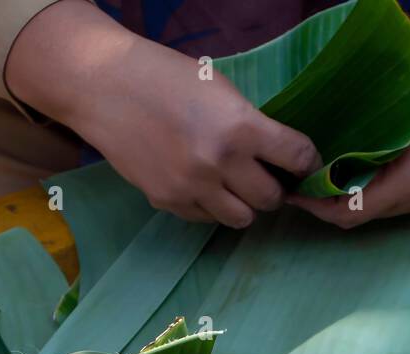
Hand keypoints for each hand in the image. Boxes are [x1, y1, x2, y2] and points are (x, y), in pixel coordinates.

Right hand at [6, 0, 319, 226]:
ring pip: (243, 218)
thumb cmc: (164, 77)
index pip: (297, 158)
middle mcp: (219, 163)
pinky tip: (201, 183)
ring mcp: (192, 187)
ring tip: (233, 184)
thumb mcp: (219, 89)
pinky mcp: (168, 201)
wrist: (103, 86)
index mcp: (240, 127)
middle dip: (273, 187)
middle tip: (263, 174)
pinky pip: (207, 218)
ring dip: (245, 203)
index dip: (306, 163)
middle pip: (271, 198)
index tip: (303, 164)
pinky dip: (212, 206)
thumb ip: (250, 124)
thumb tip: (279, 156)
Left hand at [288, 17, 409, 227]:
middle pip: (359, 218)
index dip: (316, 205)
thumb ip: (366, 122)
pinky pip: (393, 201)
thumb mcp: (405, 103)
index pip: (349, 212)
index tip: (292, 188)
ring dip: (346, 199)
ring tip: (320, 174)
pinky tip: (353, 169)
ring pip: (376, 211)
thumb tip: (323, 133)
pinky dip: (367, 191)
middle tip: (297, 181)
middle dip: (325, 205)